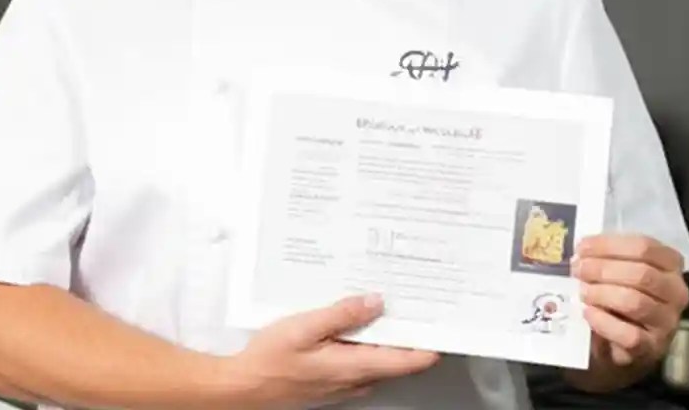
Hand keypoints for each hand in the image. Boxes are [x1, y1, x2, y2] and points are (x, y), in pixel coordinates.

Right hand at [224, 294, 440, 408]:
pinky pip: (361, 363)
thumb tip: (375, 302)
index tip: (443, 322)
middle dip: (409, 332)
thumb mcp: (305, 326)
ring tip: (383, 307)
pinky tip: (351, 326)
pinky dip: (365, 344)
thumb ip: (343, 314)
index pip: (410, 360)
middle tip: (414, 303)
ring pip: (380, 361)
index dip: (431, 343)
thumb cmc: (270, 360)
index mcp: (355, 366)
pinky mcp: (333, 383)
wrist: (245, 387)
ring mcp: (345, 385)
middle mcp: (357, 381)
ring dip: (386, 337)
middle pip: (398, 359)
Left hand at [573, 234, 688, 367]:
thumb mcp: (617, 271)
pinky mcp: (652, 348)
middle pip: (642, 274)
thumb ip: (606, 257)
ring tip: (582, 291)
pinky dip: (603, 321)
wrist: (615, 345)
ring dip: (601, 293)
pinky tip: (588, 313)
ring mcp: (667, 322)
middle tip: (577, 270)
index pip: (644, 247)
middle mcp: (676, 292)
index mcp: (670, 265)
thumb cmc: (617, 298)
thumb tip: (583, 250)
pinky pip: (628, 334)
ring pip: (635, 302)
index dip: (609, 245)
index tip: (582, 248)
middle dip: (602, 269)